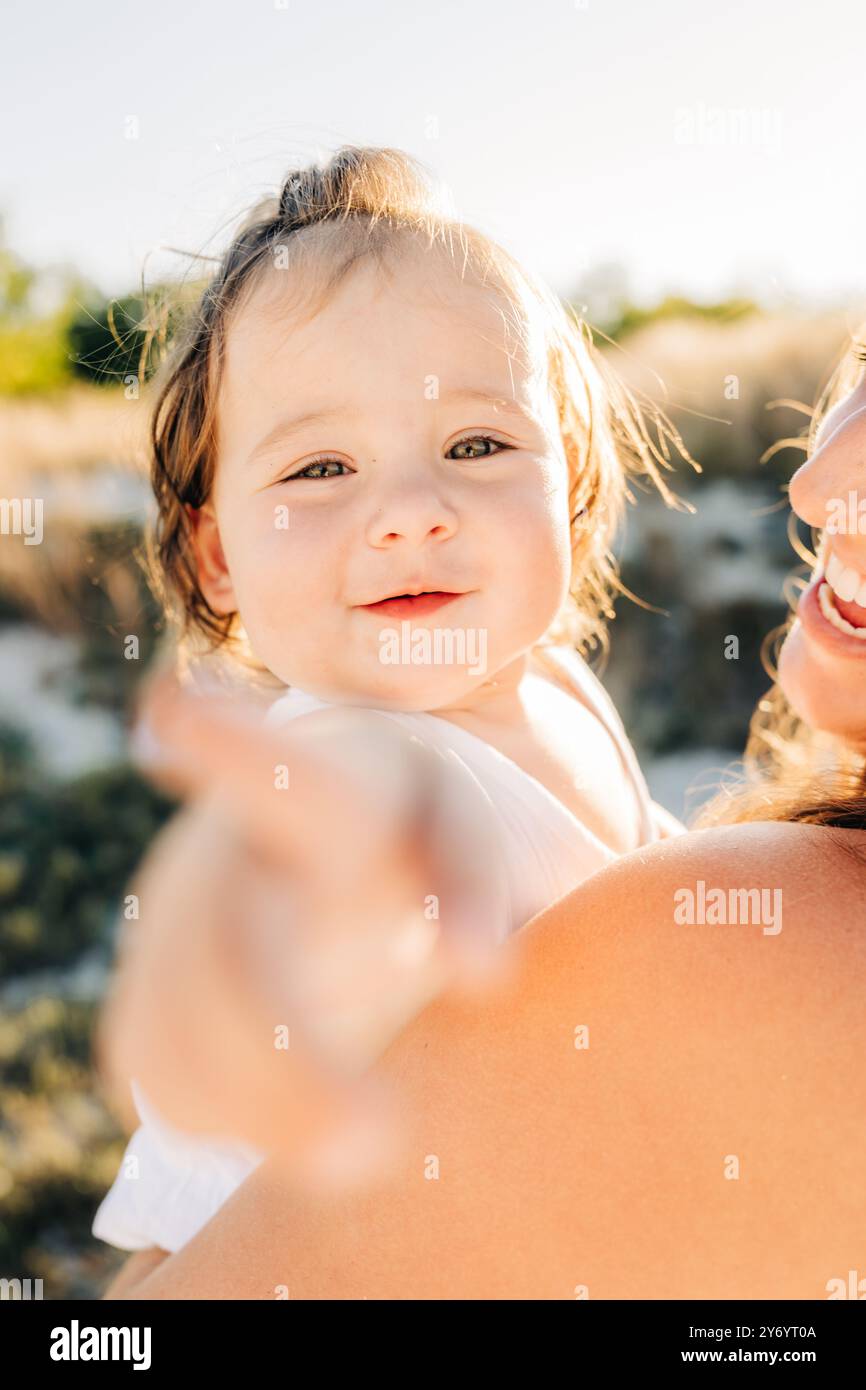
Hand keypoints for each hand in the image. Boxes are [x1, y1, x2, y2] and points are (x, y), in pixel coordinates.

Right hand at [95, 672, 509, 1184]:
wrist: (326, 847)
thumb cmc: (412, 835)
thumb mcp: (462, 831)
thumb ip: (474, 881)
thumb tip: (481, 975)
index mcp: (321, 795)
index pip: (278, 775)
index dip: (225, 749)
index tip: (174, 716)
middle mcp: (229, 856)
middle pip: (223, 950)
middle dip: (284, 1060)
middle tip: (379, 1142)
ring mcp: (178, 925)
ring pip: (176, 1026)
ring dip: (257, 1109)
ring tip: (363, 1157)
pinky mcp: (155, 991)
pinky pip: (155, 1066)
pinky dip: (215, 1113)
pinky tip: (280, 1126)